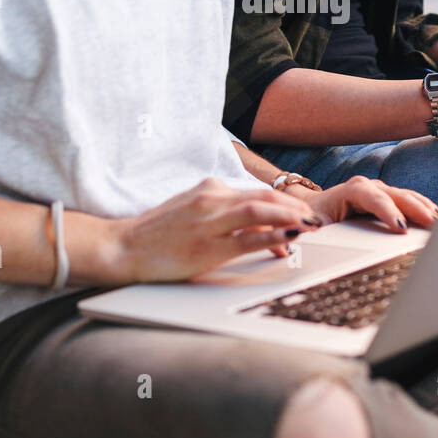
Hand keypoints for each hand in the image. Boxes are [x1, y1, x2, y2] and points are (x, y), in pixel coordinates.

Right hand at [104, 178, 322, 284]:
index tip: (301, 215)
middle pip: (263, 197)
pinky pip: (247, 239)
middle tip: (316, 220)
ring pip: (259, 211)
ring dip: (290, 217)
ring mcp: (208, 221)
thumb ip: (225, 219)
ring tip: (311, 227)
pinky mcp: (205, 246)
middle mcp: (210, 199)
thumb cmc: (156, 236)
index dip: (283, 204)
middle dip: (294, 207)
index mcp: (208, 190)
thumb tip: (263, 232)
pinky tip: (290, 239)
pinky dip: (273, 237)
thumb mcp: (191, 215)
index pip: (255, 193)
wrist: (122, 247)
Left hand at [292, 175, 437, 233]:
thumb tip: (313, 230)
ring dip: (426, 209)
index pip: (374, 198)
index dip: (389, 212)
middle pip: (399, 195)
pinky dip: (425, 209)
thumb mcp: (314, 223)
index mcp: (352, 190)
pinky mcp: (390, 198)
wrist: (316, 206)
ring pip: (409, 197)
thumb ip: (315, 227)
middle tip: (435, 225)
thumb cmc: (316, 216)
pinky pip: (411, 201)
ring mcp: (382, 190)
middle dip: (417, 210)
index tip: (401, 227)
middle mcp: (371, 186)